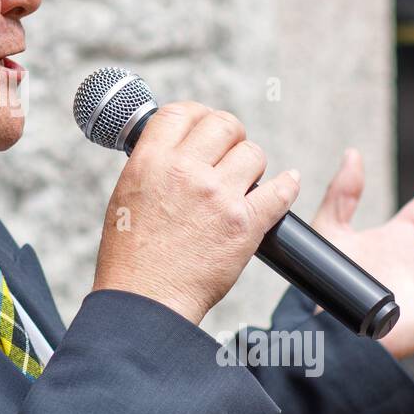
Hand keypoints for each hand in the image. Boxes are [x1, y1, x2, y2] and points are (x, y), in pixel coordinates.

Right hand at [93, 102, 300, 324]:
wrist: (145, 301)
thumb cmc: (131, 255)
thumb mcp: (126, 195)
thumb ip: (152, 164)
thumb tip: (176, 146)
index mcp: (151, 161)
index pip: (181, 112)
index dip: (198, 114)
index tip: (204, 125)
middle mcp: (185, 171)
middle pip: (225, 125)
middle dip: (231, 136)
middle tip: (230, 152)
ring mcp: (218, 196)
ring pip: (254, 154)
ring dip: (252, 165)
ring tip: (244, 181)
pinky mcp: (244, 224)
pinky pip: (280, 191)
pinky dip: (287, 186)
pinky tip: (286, 184)